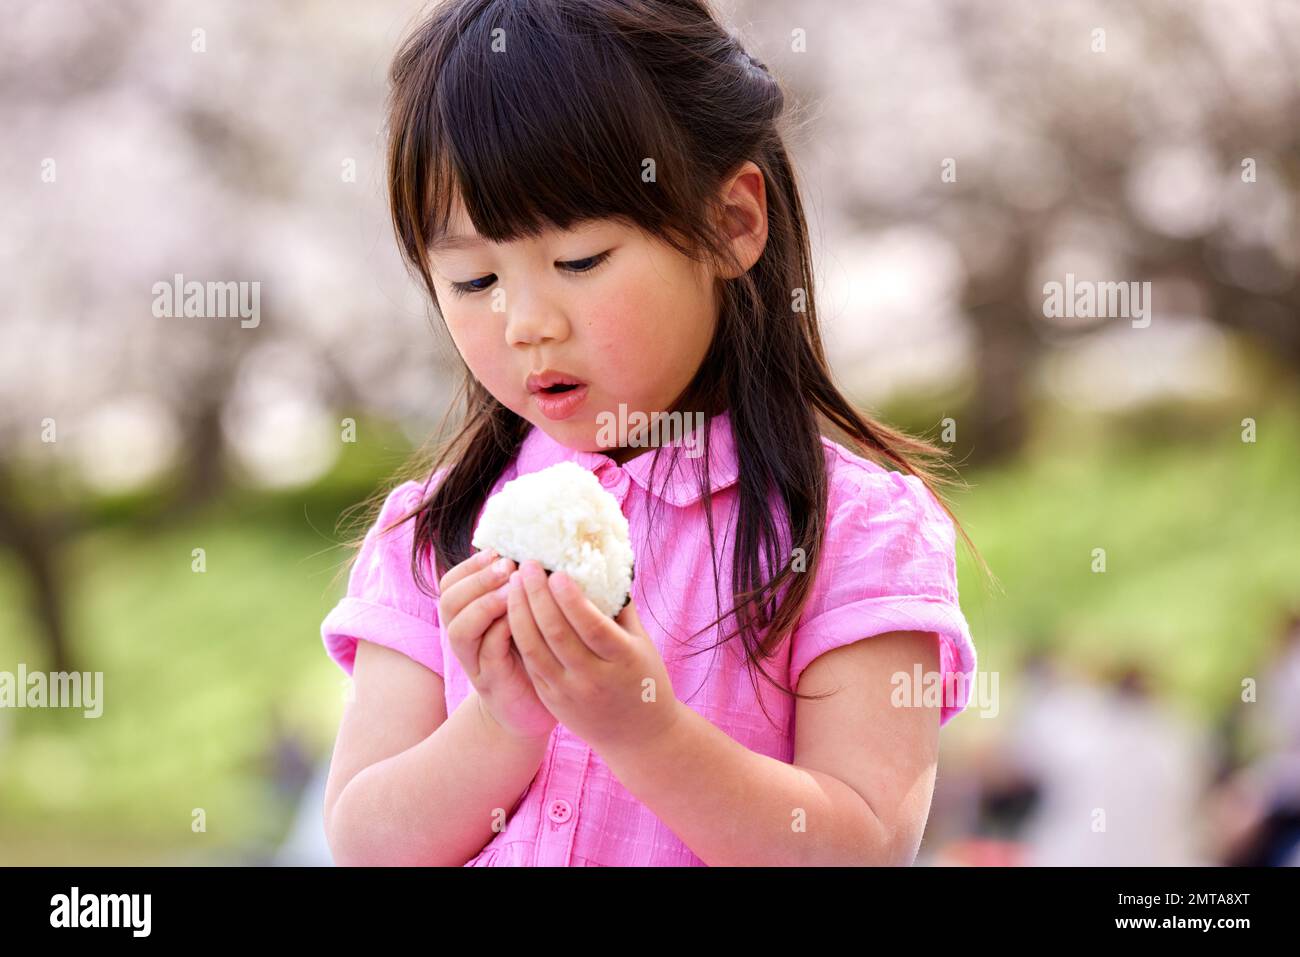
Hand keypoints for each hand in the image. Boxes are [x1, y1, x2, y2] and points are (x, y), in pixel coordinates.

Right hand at [438, 549, 557, 743]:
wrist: (531, 708)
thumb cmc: (532, 653)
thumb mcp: (523, 616)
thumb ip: (521, 589)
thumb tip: (539, 550)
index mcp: (468, 616)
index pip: (450, 584)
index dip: (469, 566)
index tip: (496, 550)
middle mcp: (465, 637)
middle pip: (448, 601)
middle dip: (477, 579)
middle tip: (507, 565)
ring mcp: (474, 660)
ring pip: (460, 628)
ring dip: (485, 603)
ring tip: (512, 587)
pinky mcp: (491, 680)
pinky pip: (488, 652)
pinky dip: (502, 631)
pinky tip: (522, 619)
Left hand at [505, 559, 682, 753]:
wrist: (638, 737)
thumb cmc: (644, 680)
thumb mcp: (642, 644)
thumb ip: (620, 608)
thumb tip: (602, 566)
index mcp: (623, 660)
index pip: (591, 626)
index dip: (570, 599)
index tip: (556, 572)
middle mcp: (594, 679)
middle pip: (556, 633)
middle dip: (537, 596)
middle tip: (527, 566)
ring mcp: (569, 692)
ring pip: (534, 647)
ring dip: (519, 612)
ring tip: (514, 583)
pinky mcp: (552, 700)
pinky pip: (530, 662)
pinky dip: (518, 634)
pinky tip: (512, 611)